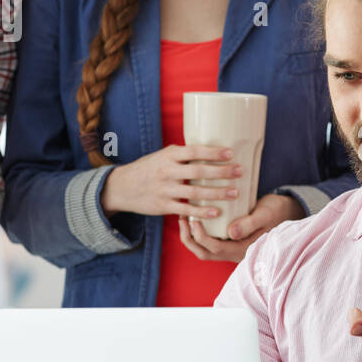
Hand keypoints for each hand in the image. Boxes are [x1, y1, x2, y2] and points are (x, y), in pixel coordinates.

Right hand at [100, 144, 241, 218]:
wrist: (121, 187)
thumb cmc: (148, 169)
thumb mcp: (162, 156)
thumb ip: (182, 155)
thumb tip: (210, 150)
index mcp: (169, 155)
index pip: (194, 151)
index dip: (213, 152)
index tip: (231, 153)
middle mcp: (167, 171)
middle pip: (199, 172)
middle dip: (222, 172)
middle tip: (240, 172)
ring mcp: (165, 190)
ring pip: (195, 192)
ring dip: (218, 193)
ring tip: (235, 193)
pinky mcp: (163, 206)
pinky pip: (186, 209)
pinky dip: (202, 211)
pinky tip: (217, 212)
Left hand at [178, 192, 303, 262]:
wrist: (288, 212)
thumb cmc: (277, 212)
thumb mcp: (264, 214)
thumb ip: (249, 224)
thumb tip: (231, 233)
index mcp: (244, 250)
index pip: (215, 248)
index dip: (200, 236)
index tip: (193, 218)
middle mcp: (235, 254)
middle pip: (204, 253)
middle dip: (189, 237)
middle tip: (183, 218)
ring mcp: (232, 250)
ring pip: (204, 251)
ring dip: (191, 237)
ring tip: (185, 218)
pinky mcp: (230, 243)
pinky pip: (210, 243)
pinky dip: (199, 234)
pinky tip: (196, 218)